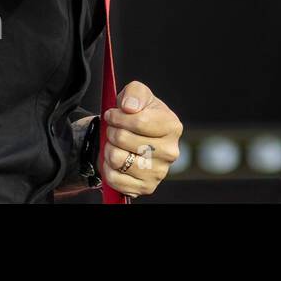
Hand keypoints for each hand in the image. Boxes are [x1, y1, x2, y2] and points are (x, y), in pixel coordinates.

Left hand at [101, 81, 182, 197]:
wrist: (135, 138)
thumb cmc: (139, 114)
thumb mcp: (138, 95)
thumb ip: (134, 93)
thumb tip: (129, 107)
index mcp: (172, 126)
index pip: (139, 121)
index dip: (118, 117)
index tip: (112, 114)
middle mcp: (170, 151)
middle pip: (125, 139)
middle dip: (112, 131)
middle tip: (113, 129)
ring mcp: (159, 172)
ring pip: (117, 159)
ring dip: (108, 148)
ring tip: (114, 144)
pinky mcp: (146, 187)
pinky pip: (114, 178)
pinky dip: (108, 167)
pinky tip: (116, 160)